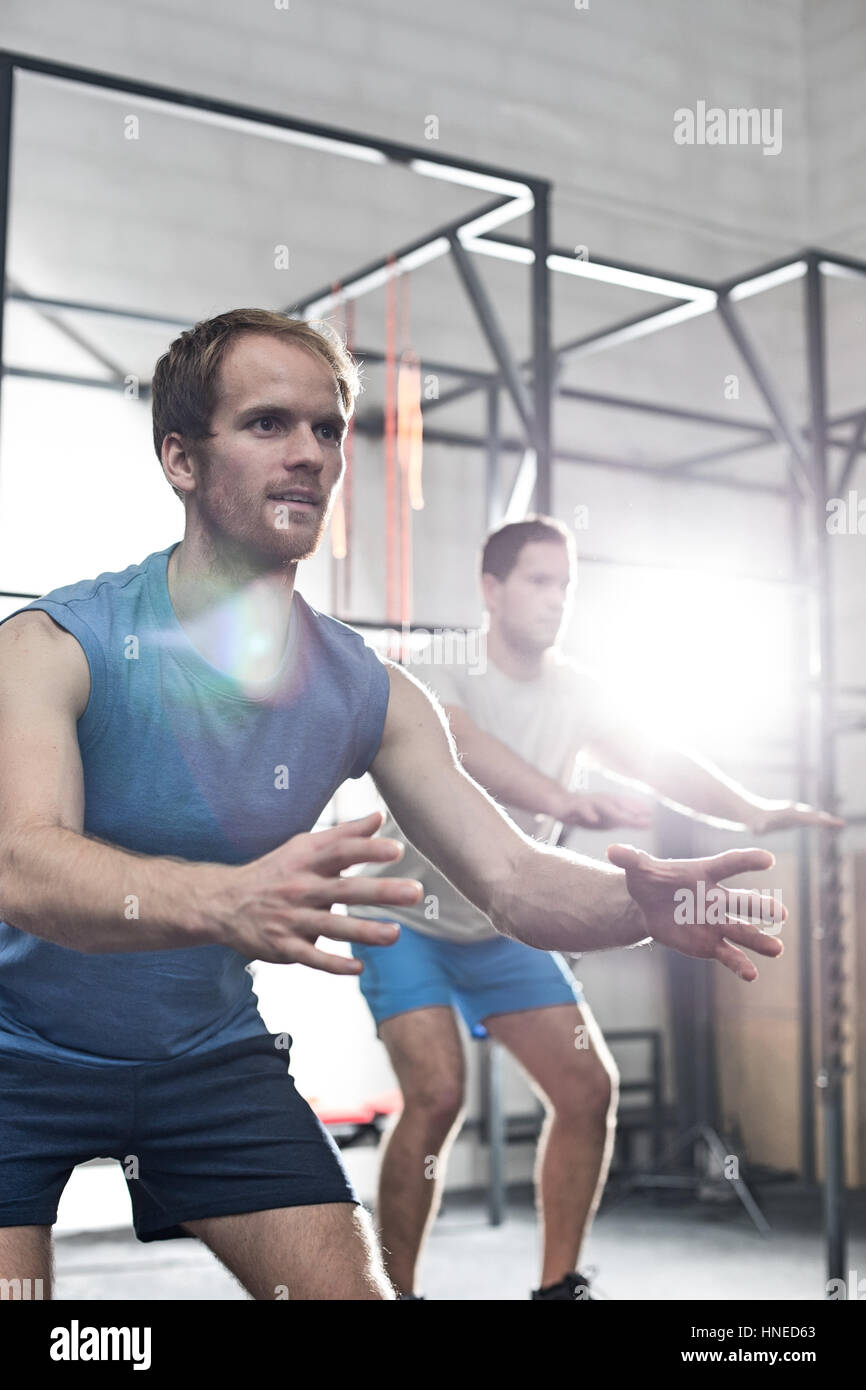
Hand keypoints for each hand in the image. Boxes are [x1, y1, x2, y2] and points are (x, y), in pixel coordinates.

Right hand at [210, 811, 421, 972]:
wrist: (224, 902)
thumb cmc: (276, 870)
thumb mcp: (303, 847)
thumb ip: (344, 834)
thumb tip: (380, 817)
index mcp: (306, 861)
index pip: (341, 851)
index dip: (368, 849)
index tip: (397, 849)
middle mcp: (300, 888)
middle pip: (344, 890)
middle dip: (380, 891)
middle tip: (415, 892)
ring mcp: (291, 919)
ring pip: (332, 926)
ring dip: (364, 931)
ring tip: (395, 934)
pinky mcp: (283, 947)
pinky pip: (311, 957)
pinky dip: (333, 964)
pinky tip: (359, 968)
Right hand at [557, 792, 651, 829]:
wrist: (560, 805)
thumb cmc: (587, 812)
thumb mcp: (607, 818)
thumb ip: (625, 820)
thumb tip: (646, 824)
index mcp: (609, 802)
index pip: (626, 804)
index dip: (638, 808)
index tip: (650, 814)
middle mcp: (600, 799)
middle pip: (617, 802)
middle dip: (630, 807)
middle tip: (642, 813)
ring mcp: (587, 801)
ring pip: (601, 804)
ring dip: (613, 810)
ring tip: (623, 819)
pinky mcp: (574, 806)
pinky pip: (582, 808)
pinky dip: (588, 813)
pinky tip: (594, 819)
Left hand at [607, 843, 784, 981]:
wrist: (648, 907)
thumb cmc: (650, 881)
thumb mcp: (639, 869)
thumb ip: (631, 859)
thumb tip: (612, 849)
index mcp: (705, 874)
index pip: (729, 864)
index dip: (747, 860)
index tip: (768, 859)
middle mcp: (717, 898)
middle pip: (741, 902)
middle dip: (760, 908)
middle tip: (780, 913)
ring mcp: (717, 923)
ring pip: (742, 931)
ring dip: (759, 940)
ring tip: (776, 948)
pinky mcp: (711, 944)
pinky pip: (729, 955)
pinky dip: (740, 965)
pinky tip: (751, 975)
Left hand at [749, 801, 844, 833]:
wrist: (752, 814)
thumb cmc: (754, 823)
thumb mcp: (756, 827)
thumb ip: (758, 828)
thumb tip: (758, 830)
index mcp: (790, 813)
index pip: (809, 818)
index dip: (821, 821)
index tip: (832, 823)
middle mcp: (794, 810)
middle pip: (814, 815)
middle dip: (827, 820)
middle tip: (841, 824)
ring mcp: (795, 812)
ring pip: (812, 815)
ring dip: (824, 819)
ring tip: (838, 824)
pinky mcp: (794, 817)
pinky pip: (809, 818)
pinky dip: (818, 820)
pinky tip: (826, 823)